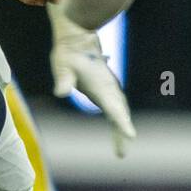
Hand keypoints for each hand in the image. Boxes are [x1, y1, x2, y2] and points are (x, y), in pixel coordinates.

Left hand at [48, 4, 136, 155]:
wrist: (78, 36)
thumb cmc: (68, 53)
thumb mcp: (63, 66)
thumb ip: (64, 80)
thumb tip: (60, 92)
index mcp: (102, 87)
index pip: (114, 109)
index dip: (122, 123)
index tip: (130, 135)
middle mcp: (109, 88)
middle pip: (119, 113)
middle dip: (122, 132)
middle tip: (121, 154)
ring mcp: (110, 86)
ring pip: (119, 109)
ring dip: (121, 126)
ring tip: (121, 148)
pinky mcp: (106, 86)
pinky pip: (115, 105)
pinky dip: (118, 117)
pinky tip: (117, 125)